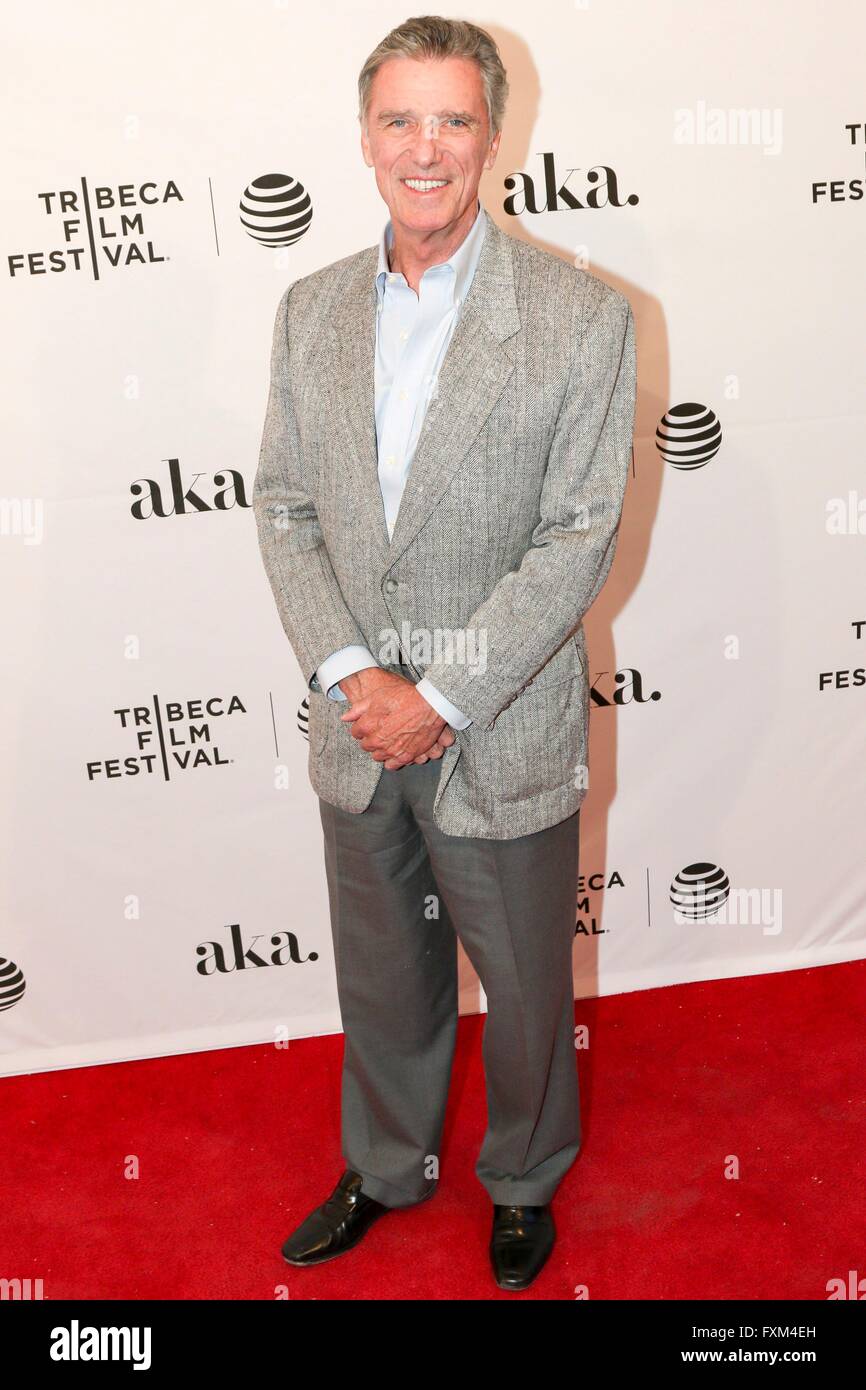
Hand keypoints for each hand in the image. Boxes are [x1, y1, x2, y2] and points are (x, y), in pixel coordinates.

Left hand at [338, 668, 453, 769]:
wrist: (431, 705)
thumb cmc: (405, 697)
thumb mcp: (378, 696)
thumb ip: (359, 709)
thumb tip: (345, 718)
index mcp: (368, 726)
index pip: (356, 732)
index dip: (362, 726)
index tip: (369, 722)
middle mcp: (377, 741)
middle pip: (366, 746)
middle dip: (370, 738)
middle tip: (381, 729)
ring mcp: (392, 751)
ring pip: (378, 757)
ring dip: (380, 749)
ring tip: (389, 739)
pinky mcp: (406, 756)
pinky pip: (392, 765)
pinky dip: (392, 760)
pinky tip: (396, 750)